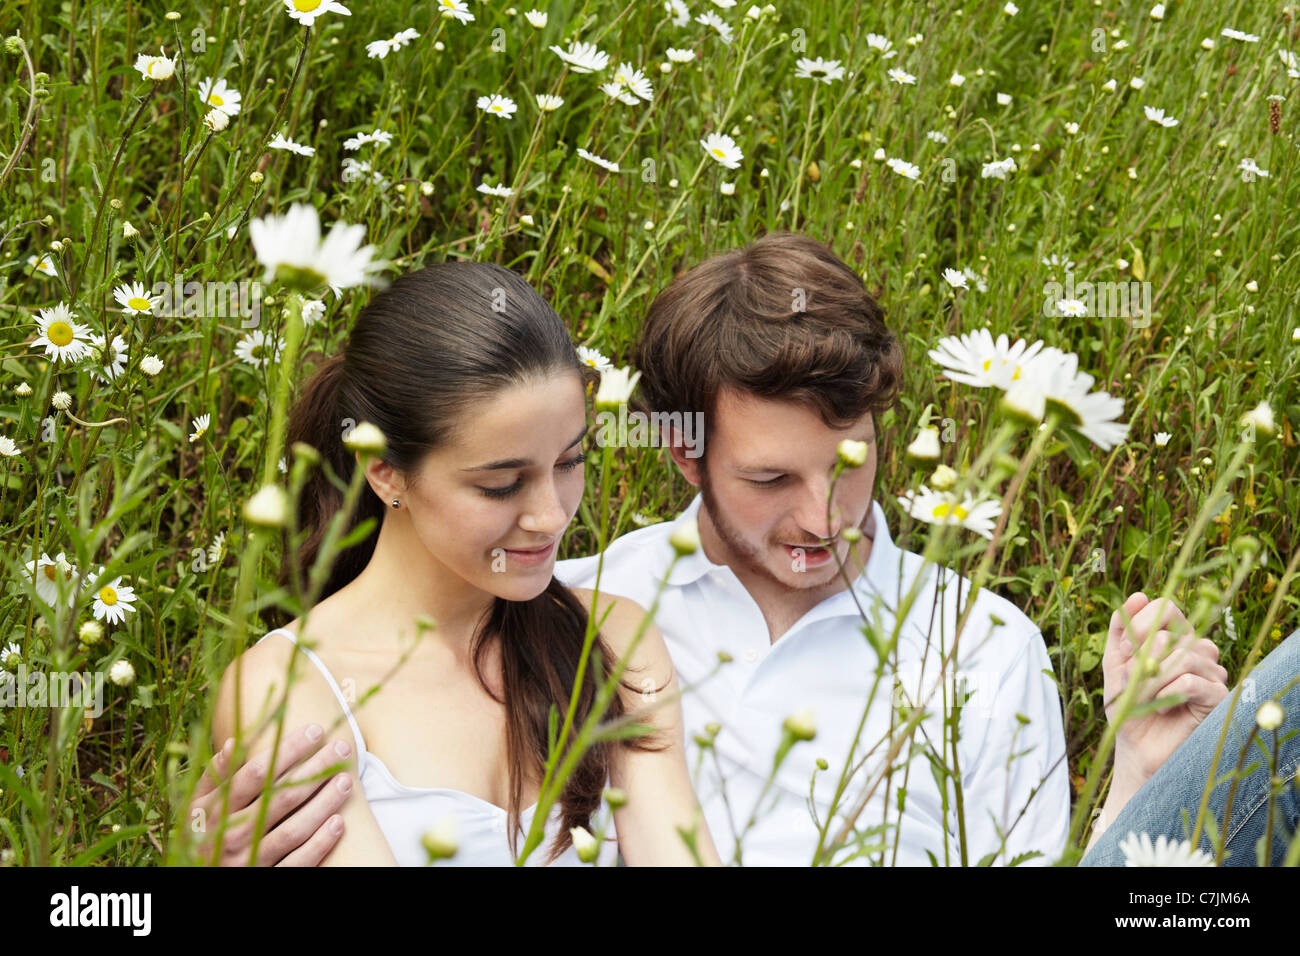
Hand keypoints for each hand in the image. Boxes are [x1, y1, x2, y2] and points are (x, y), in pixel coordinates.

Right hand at [186, 724, 352, 865]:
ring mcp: (248, 860)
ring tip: (346, 780)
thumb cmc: (203, 834)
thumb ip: (215, 775)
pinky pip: (297, 863)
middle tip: (342, 748)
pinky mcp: (265, 879)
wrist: (196, 879)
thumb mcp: (197, 805)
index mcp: (215, 810)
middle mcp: (232, 835)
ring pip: (293, 830)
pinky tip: (339, 823)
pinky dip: (319, 844)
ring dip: (323, 804)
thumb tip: (234, 742)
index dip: (287, 750)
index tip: (315, 731)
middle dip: (314, 769)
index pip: (255, 773)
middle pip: (280, 797)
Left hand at [1102, 592, 1229, 783]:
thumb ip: (1120, 629)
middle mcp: (1199, 649)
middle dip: (1139, 661)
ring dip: (1149, 681)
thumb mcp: (1115, 663)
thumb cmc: (1128, 705)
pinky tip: (1161, 708)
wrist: (1137, 748)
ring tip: (1144, 700)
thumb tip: (1138, 594)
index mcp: (1176, 637)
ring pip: (1180, 658)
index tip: (1122, 651)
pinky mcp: (1219, 696)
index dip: (1140, 625)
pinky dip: (1166, 694)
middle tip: (1130, 683)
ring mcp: (1212, 672)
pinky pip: (1190, 682)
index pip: (1166, 607)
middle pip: (1168, 635)